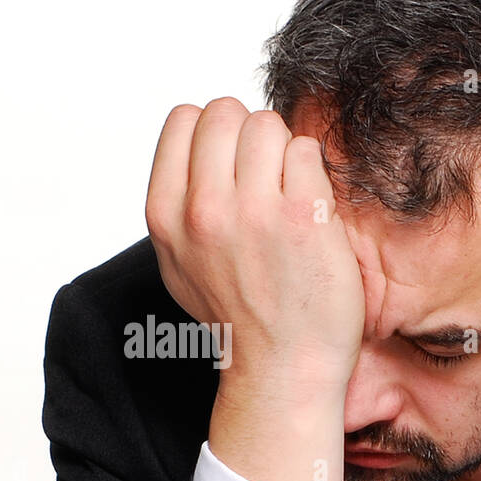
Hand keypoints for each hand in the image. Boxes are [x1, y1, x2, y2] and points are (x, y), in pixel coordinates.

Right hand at [144, 96, 364, 390]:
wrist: (285, 369)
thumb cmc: (242, 320)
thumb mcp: (180, 265)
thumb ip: (178, 207)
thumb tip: (192, 152)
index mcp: (166, 215)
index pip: (184, 119)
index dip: (216, 134)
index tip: (234, 168)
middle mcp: (204, 209)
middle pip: (226, 112)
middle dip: (252, 135)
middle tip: (269, 179)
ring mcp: (255, 212)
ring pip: (268, 124)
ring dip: (286, 150)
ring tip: (292, 193)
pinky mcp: (304, 218)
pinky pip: (308, 151)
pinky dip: (314, 172)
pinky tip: (315, 208)